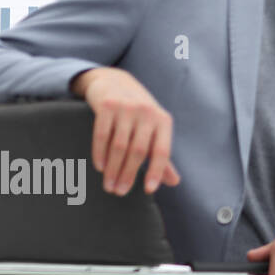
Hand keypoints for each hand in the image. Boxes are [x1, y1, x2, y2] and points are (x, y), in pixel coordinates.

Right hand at [74, 67, 180, 195]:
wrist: (115, 81)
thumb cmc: (138, 113)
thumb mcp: (154, 128)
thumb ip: (161, 154)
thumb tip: (175, 182)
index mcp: (163, 121)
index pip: (162, 151)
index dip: (156, 171)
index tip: (149, 191)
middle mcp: (147, 113)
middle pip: (138, 151)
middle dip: (128, 175)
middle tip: (119, 192)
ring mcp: (127, 108)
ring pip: (119, 146)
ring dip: (113, 169)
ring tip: (109, 186)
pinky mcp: (107, 105)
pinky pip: (102, 135)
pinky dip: (100, 154)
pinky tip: (99, 167)